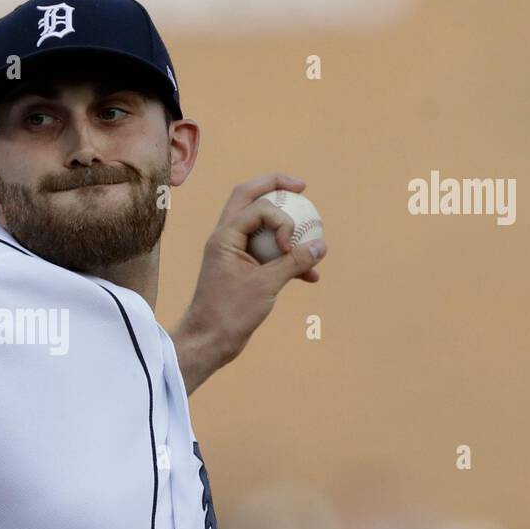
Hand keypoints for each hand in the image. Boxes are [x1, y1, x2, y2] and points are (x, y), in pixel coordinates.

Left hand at [174, 173, 327, 391]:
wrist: (209, 341)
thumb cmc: (228, 313)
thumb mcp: (265, 286)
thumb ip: (294, 263)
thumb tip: (320, 245)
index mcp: (225, 236)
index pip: (256, 207)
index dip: (281, 219)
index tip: (289, 246)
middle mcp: (227, 238)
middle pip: (251, 199)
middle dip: (276, 188)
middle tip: (302, 187)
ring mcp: (235, 253)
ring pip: (262, 227)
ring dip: (287, 230)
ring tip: (312, 237)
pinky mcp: (243, 270)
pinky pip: (268, 254)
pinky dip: (288, 259)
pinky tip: (310, 276)